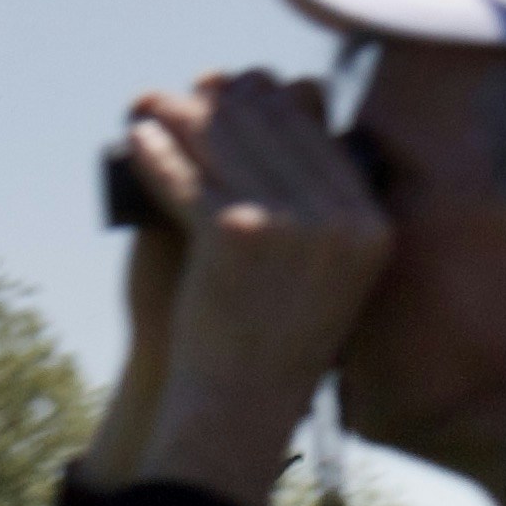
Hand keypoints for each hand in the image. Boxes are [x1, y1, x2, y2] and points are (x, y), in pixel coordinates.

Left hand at [99, 71, 386, 505]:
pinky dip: (156, 154)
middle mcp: (339, 218)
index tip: (229, 91)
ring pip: (224, 142)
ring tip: (145, 107)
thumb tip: (286, 126)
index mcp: (370, 224)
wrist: (240, 413)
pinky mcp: (235, 233)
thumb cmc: (274, 346)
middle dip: (218, 100)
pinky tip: (135, 140)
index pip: (315, 130)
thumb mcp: (325, 277)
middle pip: (270, 124)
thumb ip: (320, 212)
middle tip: (178, 92)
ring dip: (177, 115)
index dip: (264, 102)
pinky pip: (186, 175)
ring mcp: (291, 223)